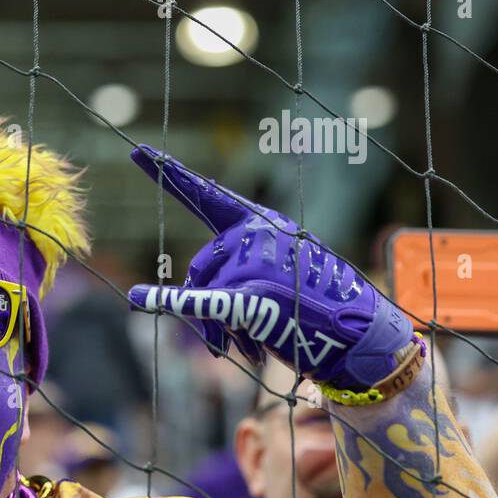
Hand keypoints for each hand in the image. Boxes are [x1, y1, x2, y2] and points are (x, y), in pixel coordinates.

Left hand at [125, 145, 412, 389]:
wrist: (358, 333)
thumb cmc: (314, 303)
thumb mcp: (274, 271)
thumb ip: (230, 273)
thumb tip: (181, 301)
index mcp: (260, 222)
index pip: (206, 196)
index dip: (170, 175)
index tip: (139, 151)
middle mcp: (253, 236)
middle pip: (200, 267)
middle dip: (209, 302)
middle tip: (231, 337)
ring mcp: (251, 265)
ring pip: (203, 295)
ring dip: (219, 329)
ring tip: (250, 346)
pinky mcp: (249, 299)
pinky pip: (199, 301)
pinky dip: (166, 301)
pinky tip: (139, 299)